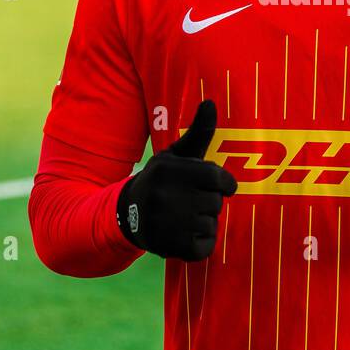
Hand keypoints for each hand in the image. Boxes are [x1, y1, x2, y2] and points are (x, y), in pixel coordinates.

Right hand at [116, 100, 236, 259]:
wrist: (127, 215)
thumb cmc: (161, 180)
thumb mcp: (175, 155)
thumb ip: (198, 132)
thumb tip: (211, 101)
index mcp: (168, 170)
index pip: (219, 180)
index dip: (222, 184)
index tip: (213, 185)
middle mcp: (164, 196)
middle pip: (216, 202)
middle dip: (208, 202)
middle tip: (188, 201)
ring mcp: (164, 224)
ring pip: (211, 224)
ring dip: (204, 222)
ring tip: (183, 216)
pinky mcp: (168, 247)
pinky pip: (205, 247)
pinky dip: (200, 243)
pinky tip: (183, 233)